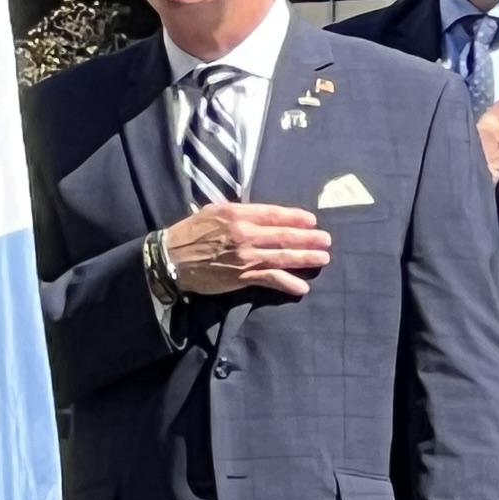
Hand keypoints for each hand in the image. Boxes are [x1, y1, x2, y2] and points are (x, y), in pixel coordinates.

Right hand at [163, 202, 330, 302]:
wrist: (171, 259)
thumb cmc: (191, 233)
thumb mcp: (214, 212)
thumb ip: (239, 213)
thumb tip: (263, 215)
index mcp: (237, 214)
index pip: (274, 214)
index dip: (295, 217)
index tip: (312, 221)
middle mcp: (244, 234)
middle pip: (284, 236)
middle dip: (308, 239)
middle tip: (326, 240)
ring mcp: (245, 257)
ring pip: (282, 257)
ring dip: (305, 258)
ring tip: (323, 259)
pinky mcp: (241, 277)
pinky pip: (270, 279)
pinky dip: (287, 283)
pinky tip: (301, 287)